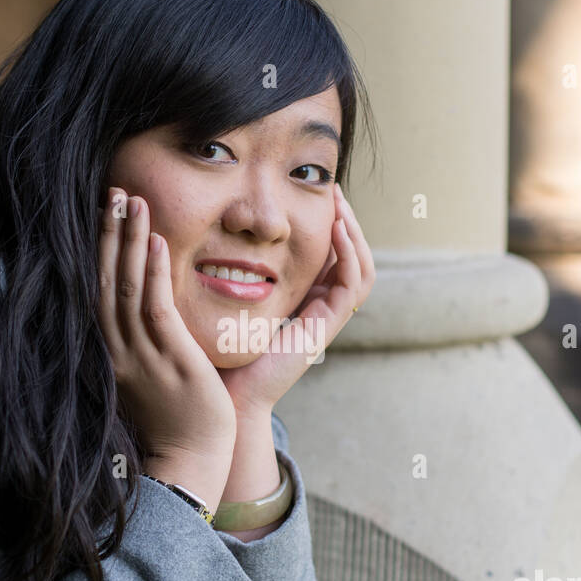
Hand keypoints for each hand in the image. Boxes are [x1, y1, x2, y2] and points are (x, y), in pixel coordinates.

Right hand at [97, 190, 237, 478]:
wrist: (187, 462)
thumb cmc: (172, 420)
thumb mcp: (145, 374)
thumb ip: (138, 340)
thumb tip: (137, 308)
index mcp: (110, 351)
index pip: (97, 288)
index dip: (99, 248)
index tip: (105, 212)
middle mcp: (118, 349)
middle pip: (104, 279)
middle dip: (108, 232)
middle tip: (113, 190)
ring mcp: (142, 354)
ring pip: (127, 285)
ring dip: (129, 240)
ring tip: (133, 200)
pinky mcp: (170, 359)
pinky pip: (156, 307)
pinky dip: (153, 271)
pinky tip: (156, 241)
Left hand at [220, 182, 374, 419]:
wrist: (226, 393)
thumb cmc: (220, 348)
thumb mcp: (229, 293)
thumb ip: (232, 264)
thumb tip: (220, 224)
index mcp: (301, 298)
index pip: (329, 253)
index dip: (329, 221)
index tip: (314, 190)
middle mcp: (319, 307)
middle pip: (351, 256)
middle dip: (345, 219)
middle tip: (333, 188)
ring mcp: (326, 318)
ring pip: (360, 267)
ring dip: (353, 232)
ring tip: (339, 203)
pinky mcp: (327, 326)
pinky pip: (352, 284)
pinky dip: (350, 254)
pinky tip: (335, 229)